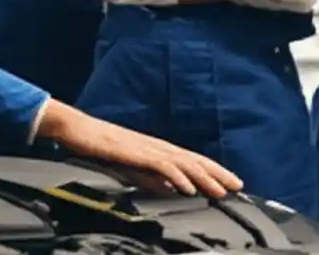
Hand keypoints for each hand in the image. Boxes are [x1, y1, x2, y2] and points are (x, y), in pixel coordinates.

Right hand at [36, 100, 242, 198]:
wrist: (78, 129)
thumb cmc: (102, 147)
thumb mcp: (131, 168)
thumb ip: (152, 177)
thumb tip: (172, 189)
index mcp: (158, 149)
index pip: (193, 161)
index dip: (214, 171)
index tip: (232, 183)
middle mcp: (158, 146)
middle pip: (195, 160)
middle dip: (219, 173)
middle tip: (239, 185)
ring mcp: (148, 148)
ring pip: (184, 163)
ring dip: (205, 177)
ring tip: (221, 190)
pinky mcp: (136, 152)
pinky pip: (161, 166)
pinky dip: (178, 177)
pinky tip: (188, 188)